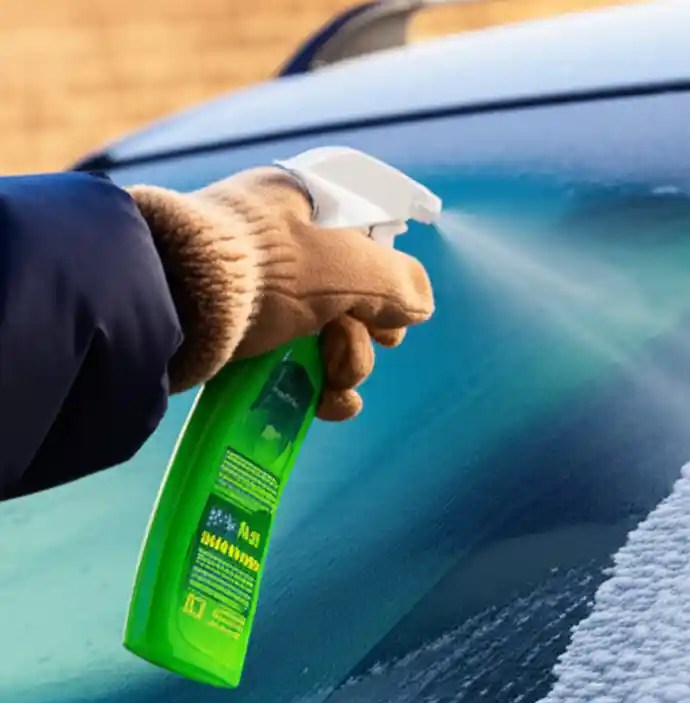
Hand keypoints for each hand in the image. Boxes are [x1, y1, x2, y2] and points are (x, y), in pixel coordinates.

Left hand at [128, 167, 432, 419]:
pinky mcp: (232, 337)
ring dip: (347, 368)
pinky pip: (289, 362)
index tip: (394, 312)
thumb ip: (399, 283)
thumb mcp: (349, 268)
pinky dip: (314, 387)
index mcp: (302, 203)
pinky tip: (323, 406)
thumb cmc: (262, 269)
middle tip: (357, 349)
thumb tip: (420, 305)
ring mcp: (253, 292)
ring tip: (334, 384)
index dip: (388, 277)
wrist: (162, 302)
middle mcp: (278, 242)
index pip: (366, 234)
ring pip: (324, 335)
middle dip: (366, 335)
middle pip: (350, 295)